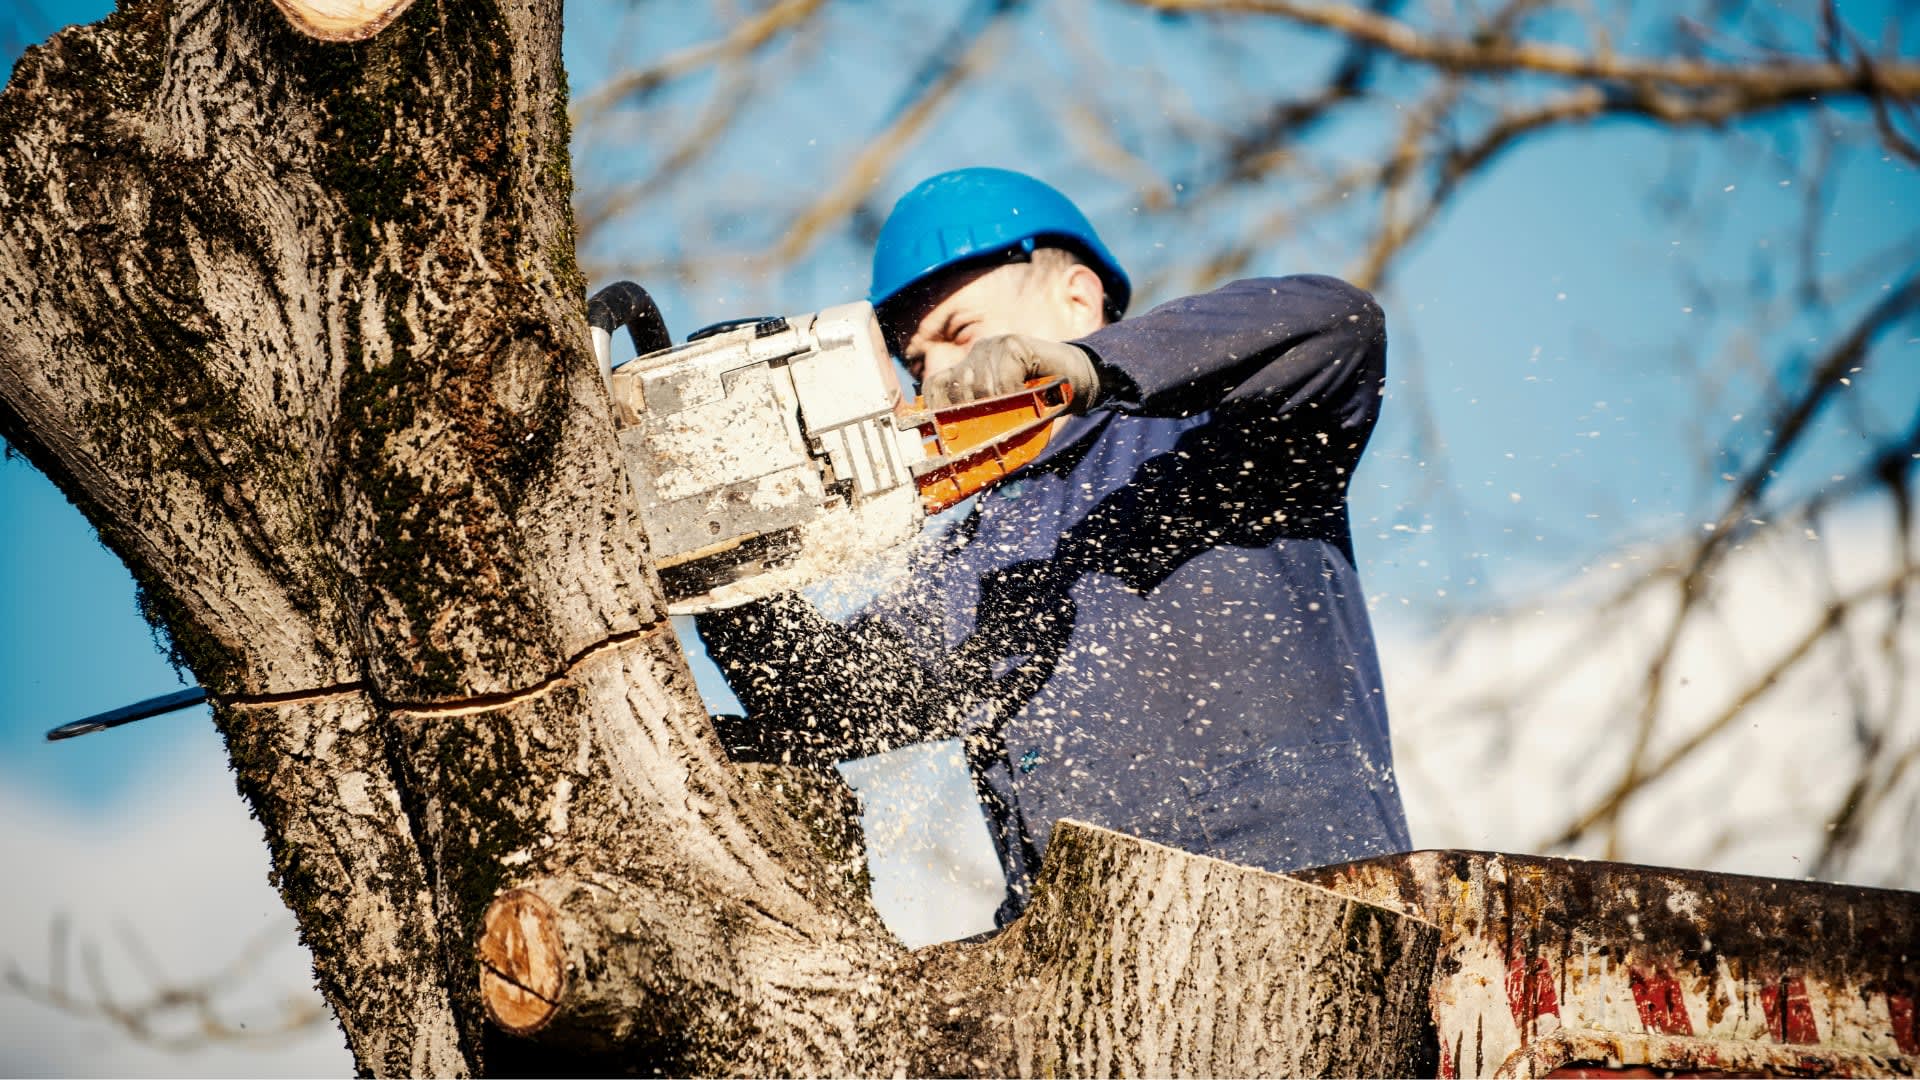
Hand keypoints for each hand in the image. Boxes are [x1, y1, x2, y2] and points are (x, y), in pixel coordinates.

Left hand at [925, 334, 1100, 412]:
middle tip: (996, 422)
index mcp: (968, 368)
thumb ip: (981, 418)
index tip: (942, 428)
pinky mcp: (1013, 344)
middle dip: (975, 414)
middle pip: (958, 389)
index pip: (936, 385)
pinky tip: (1025, 394)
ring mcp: (994, 346)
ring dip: (999, 406)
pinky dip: (1013, 394)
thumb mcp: (1005, 412)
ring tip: (1016, 407)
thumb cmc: (1040, 401)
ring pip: (980, 386)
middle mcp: (976, 353)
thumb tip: (956, 445)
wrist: (1077, 379)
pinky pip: (1002, 379)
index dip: (937, 408)